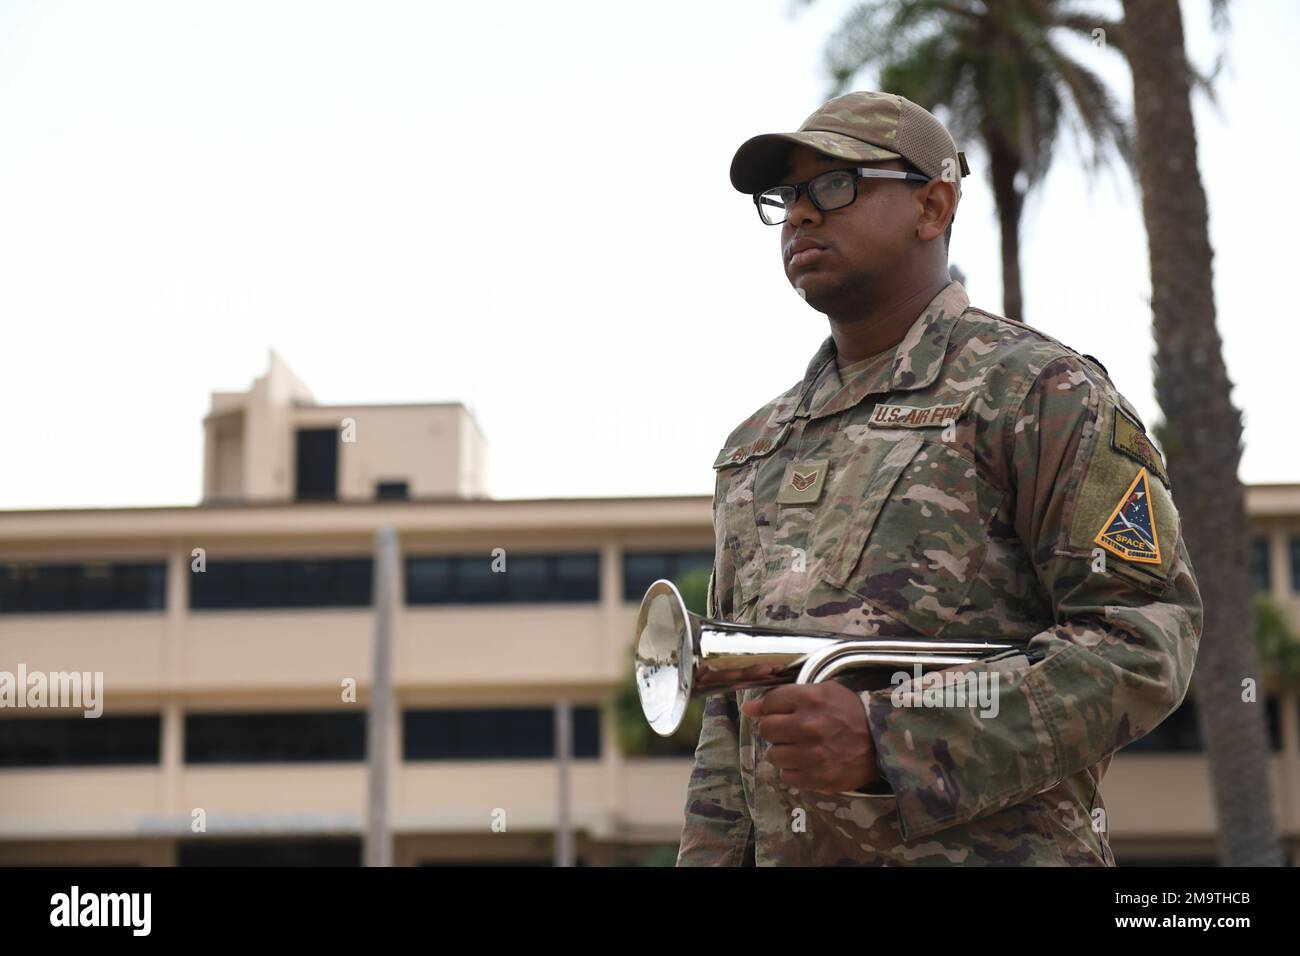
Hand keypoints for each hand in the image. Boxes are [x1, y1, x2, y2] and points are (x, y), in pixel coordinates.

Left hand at [740, 682, 879, 792]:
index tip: (781, 713)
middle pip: (766, 729)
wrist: (882, 742)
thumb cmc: (850, 713)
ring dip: (784, 752)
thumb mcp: (822, 692)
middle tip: (791, 732)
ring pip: (774, 755)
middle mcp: (809, 726)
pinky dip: (794, 771)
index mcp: (811, 699)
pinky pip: (787, 777)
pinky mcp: (819, 778)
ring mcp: (814, 755)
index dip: (772, 708)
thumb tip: (748, 708)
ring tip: (801, 748)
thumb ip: (785, 696)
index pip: (769, 702)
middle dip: (775, 730)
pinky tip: (808, 763)